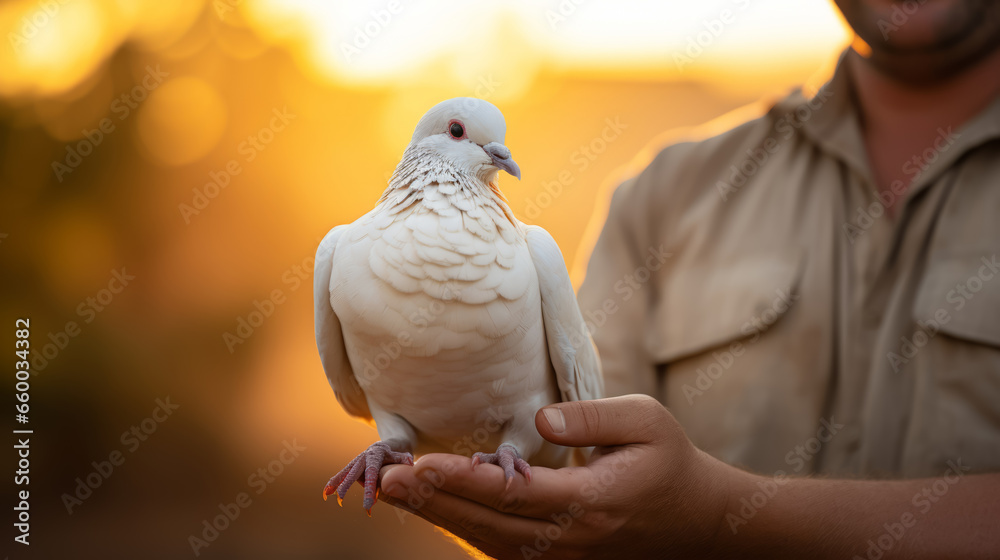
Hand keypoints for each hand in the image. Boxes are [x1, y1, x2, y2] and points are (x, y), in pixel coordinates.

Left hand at [377, 395, 736, 558]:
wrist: (695, 522)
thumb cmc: (668, 461)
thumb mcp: (645, 422)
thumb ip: (591, 417)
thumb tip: (539, 419)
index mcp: (591, 502)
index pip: (514, 493)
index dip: (463, 480)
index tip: (420, 464)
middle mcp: (570, 540)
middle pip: (488, 523)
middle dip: (432, 501)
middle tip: (383, 478)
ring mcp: (561, 558)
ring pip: (487, 541)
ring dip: (438, 515)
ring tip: (392, 489)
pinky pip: (499, 548)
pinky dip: (462, 527)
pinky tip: (431, 506)